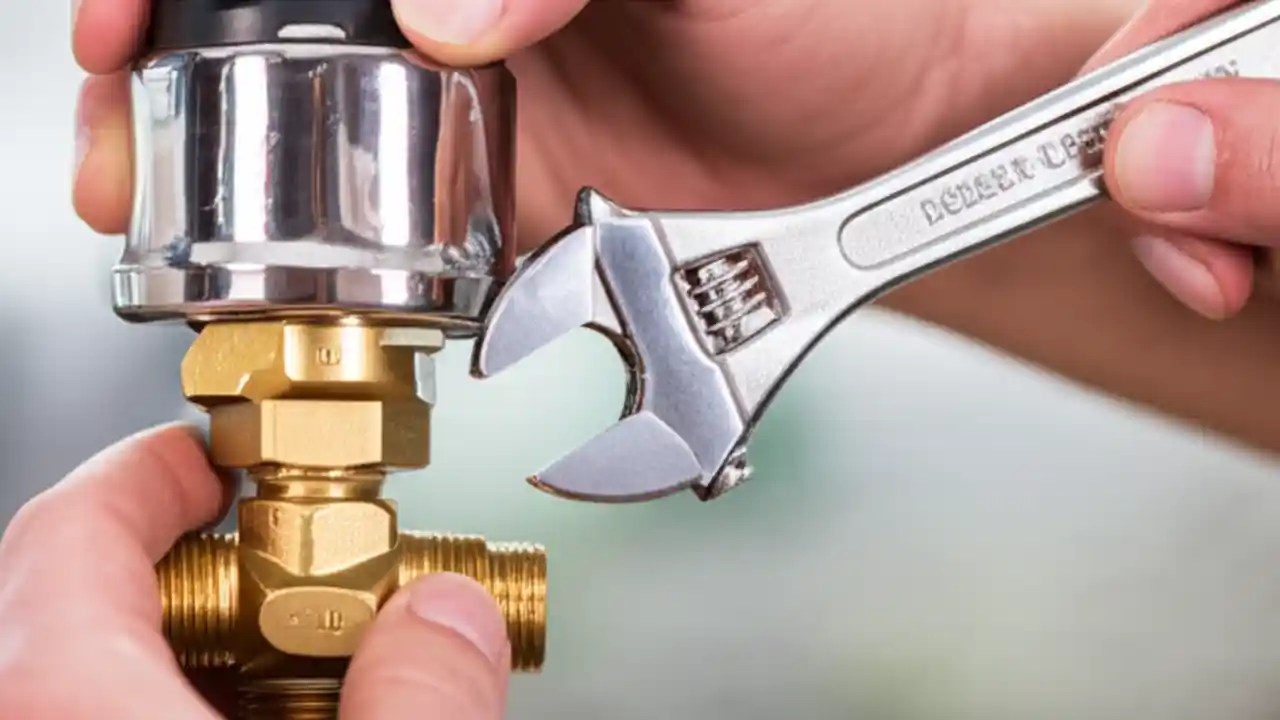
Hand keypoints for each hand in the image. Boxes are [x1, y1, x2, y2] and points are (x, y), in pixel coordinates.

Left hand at [0, 425, 510, 718]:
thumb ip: (424, 696)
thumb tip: (449, 618)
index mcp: (69, 713)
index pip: (68, 535)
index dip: (143, 472)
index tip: (202, 459)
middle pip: (73, 606)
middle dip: (198, 568)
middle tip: (278, 561)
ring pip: (85, 684)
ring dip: (200, 656)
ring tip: (300, 663)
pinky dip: (186, 712)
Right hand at [69, 4, 1279, 465]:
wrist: (915, 123)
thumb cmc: (841, 9)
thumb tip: (443, 9)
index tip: (128, 18)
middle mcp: (464, 11)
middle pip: (282, 33)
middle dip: (177, 79)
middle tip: (121, 142)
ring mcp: (481, 107)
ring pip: (317, 133)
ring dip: (234, 178)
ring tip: (172, 220)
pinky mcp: (517, 203)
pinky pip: (403, 230)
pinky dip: (340, 255)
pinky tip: (305, 272)